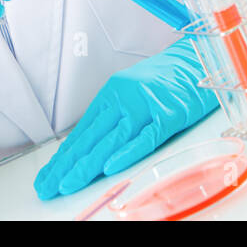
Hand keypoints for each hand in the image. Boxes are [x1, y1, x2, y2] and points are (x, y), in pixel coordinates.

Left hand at [33, 35, 216, 197]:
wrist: (199, 58)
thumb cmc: (167, 80)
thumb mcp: (133, 94)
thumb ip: (114, 119)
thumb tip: (90, 148)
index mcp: (112, 94)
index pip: (82, 132)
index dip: (63, 157)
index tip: (47, 176)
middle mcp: (124, 99)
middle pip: (91, 138)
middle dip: (66, 166)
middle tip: (47, 187)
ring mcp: (146, 106)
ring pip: (112, 140)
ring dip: (88, 165)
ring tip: (68, 184)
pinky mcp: (170, 114)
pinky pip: (146, 137)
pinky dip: (128, 152)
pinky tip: (110, 167)